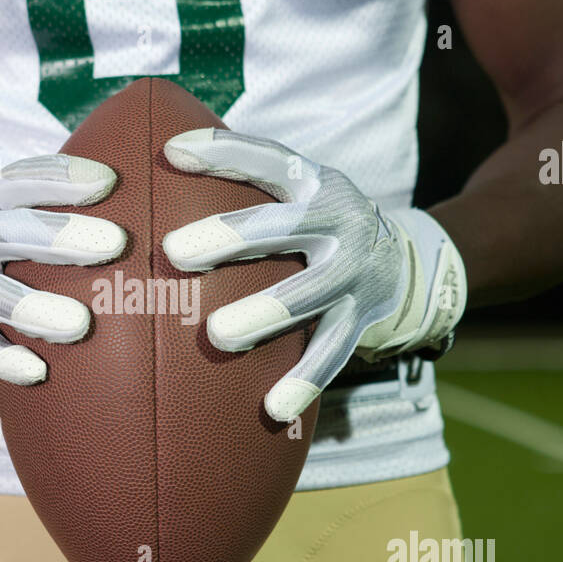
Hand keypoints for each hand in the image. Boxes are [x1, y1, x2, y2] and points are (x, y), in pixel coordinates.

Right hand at [0, 154, 125, 383]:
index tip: (109, 183)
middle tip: (116, 244)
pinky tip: (38, 372)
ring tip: (80, 325)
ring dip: (36, 308)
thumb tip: (137, 185)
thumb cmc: (1, 240)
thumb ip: (57, 197)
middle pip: (13, 231)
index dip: (64, 178)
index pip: (24, 179)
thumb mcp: (12, 206)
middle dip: (63, 237)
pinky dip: (6, 359)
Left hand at [161, 129, 466, 421]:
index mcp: (314, 182)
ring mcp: (356, 272)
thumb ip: (241, 176)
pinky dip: (304, 380)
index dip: (223, 152)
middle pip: (283, 226)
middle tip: (175, 252)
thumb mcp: (294, 189)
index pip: (267, 160)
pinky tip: (273, 409)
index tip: (171, 154)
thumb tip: (161, 156)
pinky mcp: (363, 317)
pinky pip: (332, 351)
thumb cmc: (314, 223)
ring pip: (310, 294)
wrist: (401, 260)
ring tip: (217, 335)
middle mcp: (341, 220)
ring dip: (265, 313)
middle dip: (231, 237)